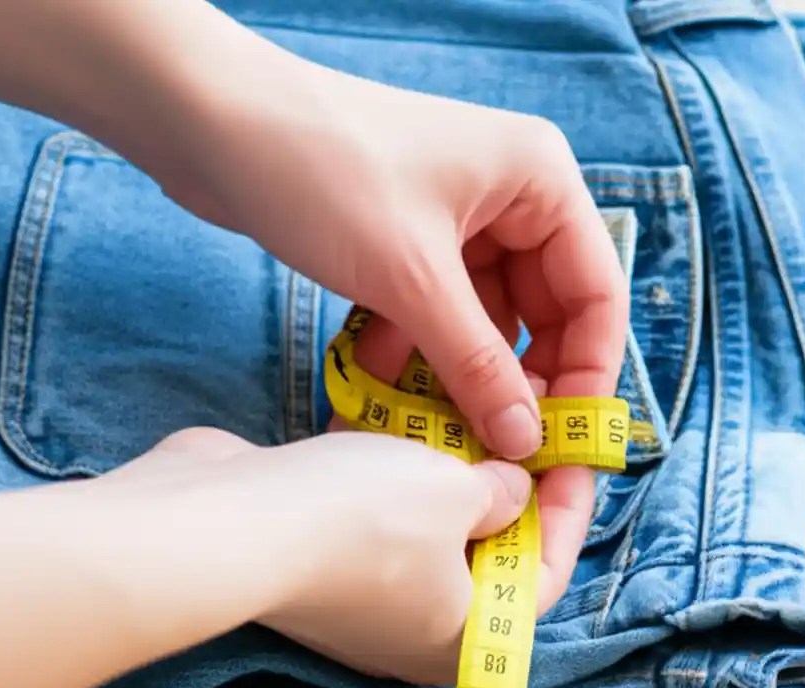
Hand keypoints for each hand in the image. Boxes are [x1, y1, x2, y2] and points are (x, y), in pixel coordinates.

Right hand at [109, 426, 533, 685]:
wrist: (227, 521)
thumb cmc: (362, 518)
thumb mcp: (455, 491)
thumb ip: (500, 489)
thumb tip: (512, 487)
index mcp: (464, 637)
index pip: (542, 575)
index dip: (564, 506)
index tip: (568, 446)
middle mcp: (415, 629)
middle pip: (484, 550)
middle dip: (501, 479)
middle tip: (515, 418)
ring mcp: (361, 597)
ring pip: (426, 525)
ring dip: (444, 465)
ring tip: (463, 403)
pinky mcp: (316, 558)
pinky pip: (374, 511)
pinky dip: (391, 468)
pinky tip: (399, 414)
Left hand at [151, 35, 627, 613]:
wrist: (208, 120)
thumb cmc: (322, 169)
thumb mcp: (411, 278)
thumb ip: (477, 365)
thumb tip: (526, 442)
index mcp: (539, 181)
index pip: (596, 292)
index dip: (587, 373)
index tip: (564, 444)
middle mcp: (510, 196)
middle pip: (543, 313)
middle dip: (516, 383)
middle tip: (496, 451)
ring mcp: (457, 217)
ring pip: (483, 320)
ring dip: (456, 374)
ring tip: (428, 430)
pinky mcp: (407, 238)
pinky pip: (434, 311)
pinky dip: (413, 351)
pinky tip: (378, 389)